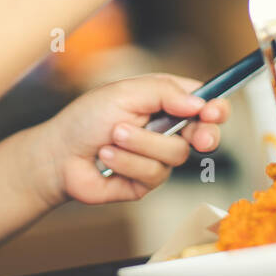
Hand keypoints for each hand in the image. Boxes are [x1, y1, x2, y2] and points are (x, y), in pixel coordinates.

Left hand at [35, 73, 230, 204]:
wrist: (58, 155)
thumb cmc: (86, 118)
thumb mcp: (125, 92)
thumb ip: (164, 92)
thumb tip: (197, 102)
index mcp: (165, 101)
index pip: (203, 102)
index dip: (216, 108)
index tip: (214, 112)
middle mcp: (166, 128)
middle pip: (205, 133)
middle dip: (204, 134)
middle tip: (200, 137)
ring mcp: (157, 157)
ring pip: (176, 154)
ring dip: (142, 143)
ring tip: (114, 136)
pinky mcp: (146, 182)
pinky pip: (153, 174)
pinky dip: (128, 162)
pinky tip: (108, 156)